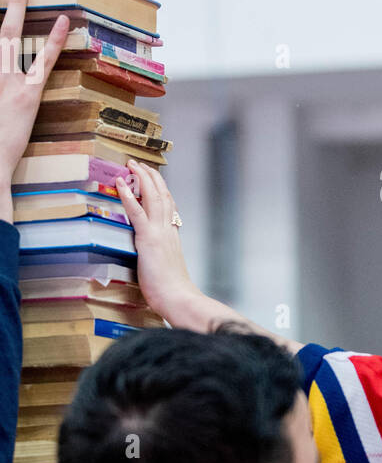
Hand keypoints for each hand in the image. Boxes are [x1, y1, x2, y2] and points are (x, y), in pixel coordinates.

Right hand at [0, 0, 68, 219]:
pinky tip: (62, 22)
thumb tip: (10, 75)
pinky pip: (43, 61)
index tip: (7, 9)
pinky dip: (54, 41)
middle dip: (7, 3)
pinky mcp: (27, 94)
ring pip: (11, 36)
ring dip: (17, 7)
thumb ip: (5, 86)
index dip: (2, 24)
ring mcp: (6, 81)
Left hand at [116, 160, 199, 320]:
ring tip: (132, 165)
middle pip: (162, 195)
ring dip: (141, 178)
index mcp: (173, 236)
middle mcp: (168, 230)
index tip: (153, 178)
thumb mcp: (167, 270)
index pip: (169, 206)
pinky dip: (128, 195)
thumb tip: (154, 262)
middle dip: (151, 177)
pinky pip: (137, 212)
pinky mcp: (148, 239)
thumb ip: (160, 260)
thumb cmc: (172, 292)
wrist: (178, 298)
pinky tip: (121, 182)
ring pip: (152, 197)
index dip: (161, 189)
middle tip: (140, 164)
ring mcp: (159, 232)